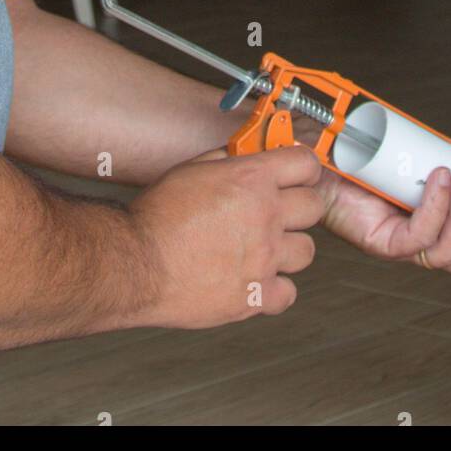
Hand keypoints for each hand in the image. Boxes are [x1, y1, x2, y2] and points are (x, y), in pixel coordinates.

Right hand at [128, 144, 323, 328]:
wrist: (135, 263)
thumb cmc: (156, 216)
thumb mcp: (191, 169)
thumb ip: (226, 160)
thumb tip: (243, 155)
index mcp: (252, 179)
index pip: (306, 163)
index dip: (303, 168)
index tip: (299, 175)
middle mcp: (265, 216)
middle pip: (314, 206)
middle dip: (300, 206)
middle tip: (281, 211)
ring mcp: (264, 258)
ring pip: (307, 251)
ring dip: (289, 248)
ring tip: (265, 249)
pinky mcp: (255, 296)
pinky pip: (288, 293)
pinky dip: (275, 290)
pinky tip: (256, 282)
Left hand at [315, 158, 450, 284]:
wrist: (328, 154)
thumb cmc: (373, 157)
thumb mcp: (430, 157)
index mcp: (435, 231)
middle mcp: (419, 245)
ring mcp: (400, 246)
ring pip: (447, 254)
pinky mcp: (381, 242)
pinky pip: (419, 238)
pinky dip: (436, 209)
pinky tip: (439, 181)